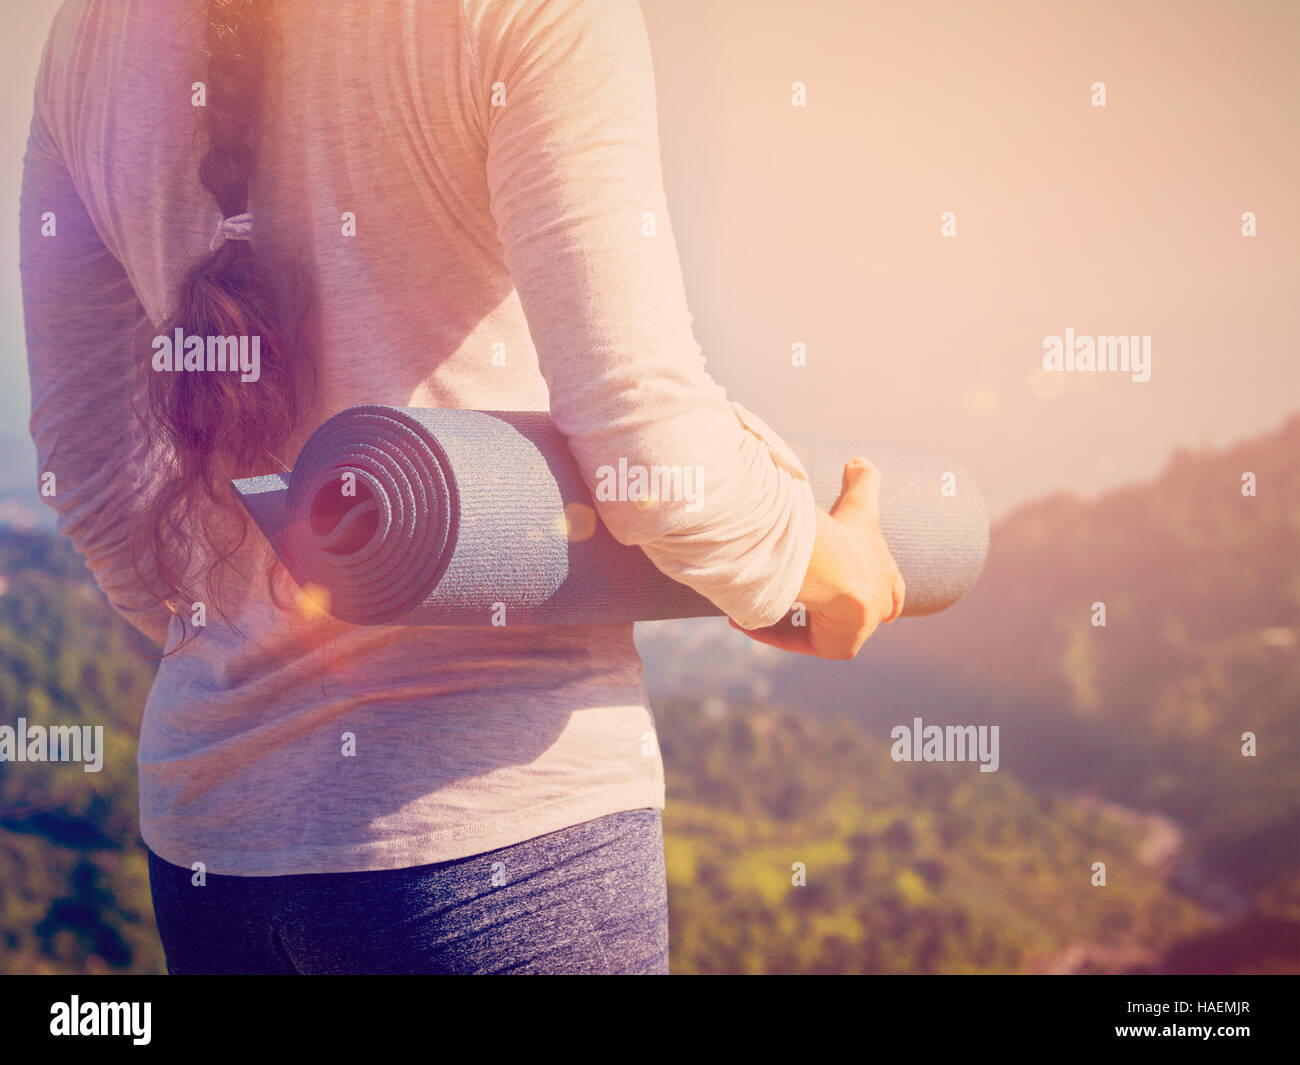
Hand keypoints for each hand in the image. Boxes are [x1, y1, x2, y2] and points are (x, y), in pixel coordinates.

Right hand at [729, 458, 904, 658]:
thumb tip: (860, 460)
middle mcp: (875, 603)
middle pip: (856, 614)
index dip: (867, 582)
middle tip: (794, 596)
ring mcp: (857, 627)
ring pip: (822, 627)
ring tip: (759, 604)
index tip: (834, 575)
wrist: (836, 568)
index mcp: (883, 572)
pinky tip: (743, 620)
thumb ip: (863, 481)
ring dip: (789, 617)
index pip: (889, 585)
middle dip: (824, 606)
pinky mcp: (839, 647)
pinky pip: (803, 642)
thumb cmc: (845, 535)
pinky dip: (773, 631)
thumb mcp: (858, 504)